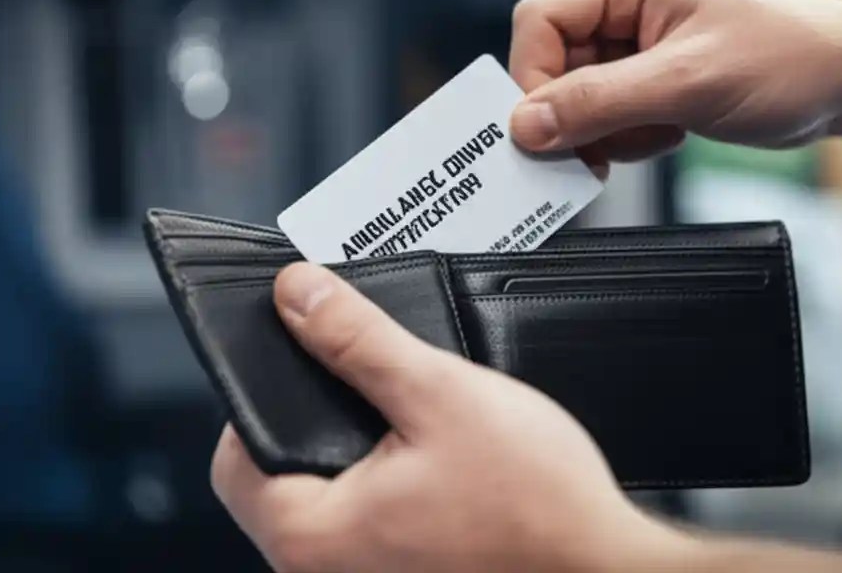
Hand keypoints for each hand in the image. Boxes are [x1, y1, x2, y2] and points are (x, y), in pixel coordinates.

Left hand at [211, 262, 693, 571]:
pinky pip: (367, 529)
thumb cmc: (536, 509)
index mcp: (311, 537)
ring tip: (411, 424)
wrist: (607, 572)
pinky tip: (434, 466)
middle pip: (278, 479)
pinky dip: (386, 488)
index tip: (308, 364)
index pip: (233, 460)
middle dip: (318, 422)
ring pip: (327, 503)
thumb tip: (297, 295)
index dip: (260, 398)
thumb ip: (358, 341)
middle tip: (373, 389)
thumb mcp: (440, 396)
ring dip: (358, 454)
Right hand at [508, 0, 841, 161]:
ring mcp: (637, 29)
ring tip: (659, 132)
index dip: (536, 81)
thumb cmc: (794, 58)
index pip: (540, 20)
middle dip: (578, 112)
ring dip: (607, 127)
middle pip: (554, 59)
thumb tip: (528, 126)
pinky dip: (627, 132)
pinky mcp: (650, 64)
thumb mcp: (686, 84)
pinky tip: (668, 131)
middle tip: (601, 149)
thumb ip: (598, 105)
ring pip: (577, 90)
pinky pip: (606, 106)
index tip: (547, 134)